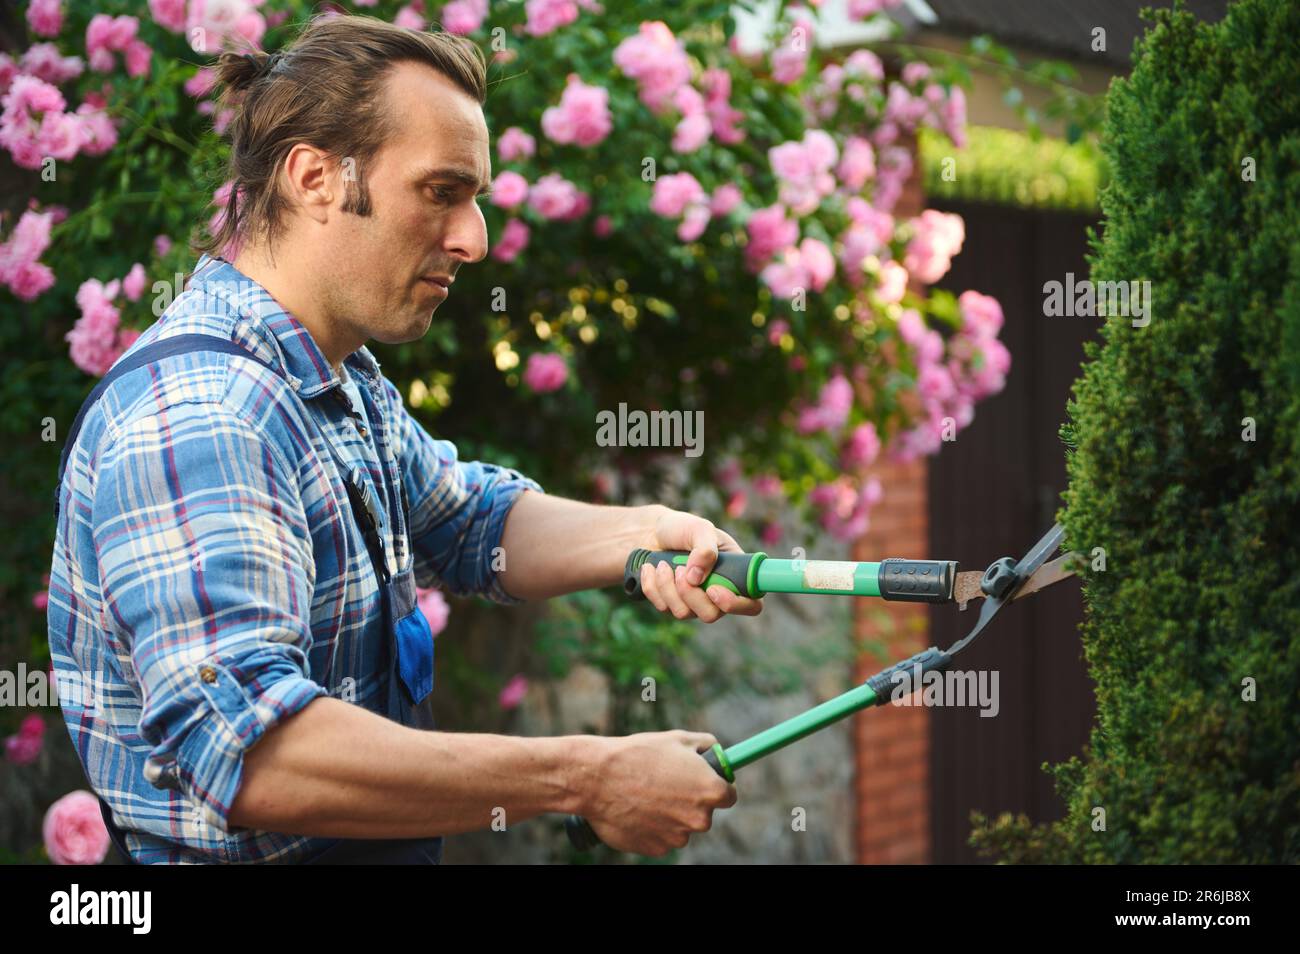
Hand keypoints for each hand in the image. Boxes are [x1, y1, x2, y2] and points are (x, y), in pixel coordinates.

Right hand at [582, 730, 738, 855]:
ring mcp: (677, 837)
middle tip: (667, 784)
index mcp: (710, 791)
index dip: (717, 786)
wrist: (598, 779)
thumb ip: (706, 746)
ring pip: (680, 826)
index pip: (728, 796)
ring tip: (646, 793)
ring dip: (670, 814)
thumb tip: (715, 751)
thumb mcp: (677, 739)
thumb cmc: (638, 755)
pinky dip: (652, 826)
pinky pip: (661, 837)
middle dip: (690, 800)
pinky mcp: (656, 849)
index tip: (705, 781)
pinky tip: (636, 808)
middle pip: (703, 813)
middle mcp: (699, 819)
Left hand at [638, 508, 763, 621]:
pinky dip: (652, 585)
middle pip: (711, 615)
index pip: (752, 604)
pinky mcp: (671, 605)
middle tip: (680, 569)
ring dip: (668, 586)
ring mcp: (693, 603)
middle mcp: (717, 594)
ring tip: (662, 563)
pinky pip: (662, 607)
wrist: (652, 532)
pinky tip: (651, 568)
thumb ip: (705, 549)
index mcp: (735, 576)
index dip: (736, 604)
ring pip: (683, 613)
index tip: (713, 589)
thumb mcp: (700, 528)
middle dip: (691, 594)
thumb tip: (696, 578)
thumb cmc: (683, 528)